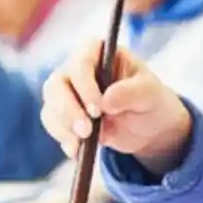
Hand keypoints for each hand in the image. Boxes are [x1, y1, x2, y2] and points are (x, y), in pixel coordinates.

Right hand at [39, 40, 190, 173]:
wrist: (149, 127)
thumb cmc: (151, 100)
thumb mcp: (151, 94)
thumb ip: (131, 92)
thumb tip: (107, 99)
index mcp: (97, 52)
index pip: (80, 63)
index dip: (84, 85)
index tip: (98, 108)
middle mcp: (75, 69)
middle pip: (56, 85)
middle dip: (68, 110)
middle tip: (86, 131)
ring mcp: (66, 93)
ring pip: (51, 107)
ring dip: (63, 127)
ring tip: (83, 143)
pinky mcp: (63, 116)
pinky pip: (54, 126)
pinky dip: (64, 140)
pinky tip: (78, 151)